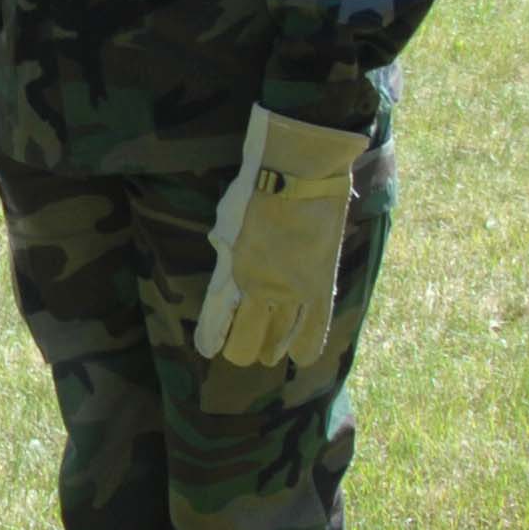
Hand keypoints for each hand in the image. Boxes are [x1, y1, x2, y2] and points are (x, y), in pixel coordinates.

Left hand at [193, 106, 367, 368]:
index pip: (218, 320)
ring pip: (279, 342)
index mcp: (235, 273)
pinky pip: (316, 330)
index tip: (207, 349)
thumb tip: (228, 276)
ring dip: (270, 349)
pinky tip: (300, 357)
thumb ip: (227, 255)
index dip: (212, 338)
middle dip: (242, 348)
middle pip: (248, 343)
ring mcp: (295, 292)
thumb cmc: (256, 188)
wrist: (302, 172)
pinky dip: (306, 346)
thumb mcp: (227, 224)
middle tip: (242, 346)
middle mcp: (263, 291)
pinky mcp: (321, 286)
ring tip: (267, 350)